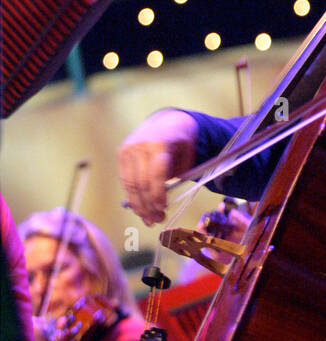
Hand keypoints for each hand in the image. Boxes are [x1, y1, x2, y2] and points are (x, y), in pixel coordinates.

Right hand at [117, 110, 198, 225]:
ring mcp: (128, 149)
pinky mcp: (121, 153)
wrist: (167, 120)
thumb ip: (180, 175)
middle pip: (141, 183)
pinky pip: (125, 180)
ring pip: (130, 185)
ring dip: (139, 206)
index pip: (155, 174)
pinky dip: (132, 197)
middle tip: (158, 219)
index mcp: (159, 144)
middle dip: (149, 205)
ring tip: (150, 219)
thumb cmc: (181, 141)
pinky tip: (140, 209)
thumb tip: (163, 202)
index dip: (158, 194)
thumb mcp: (188, 153)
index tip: (163, 209)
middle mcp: (140, 145)